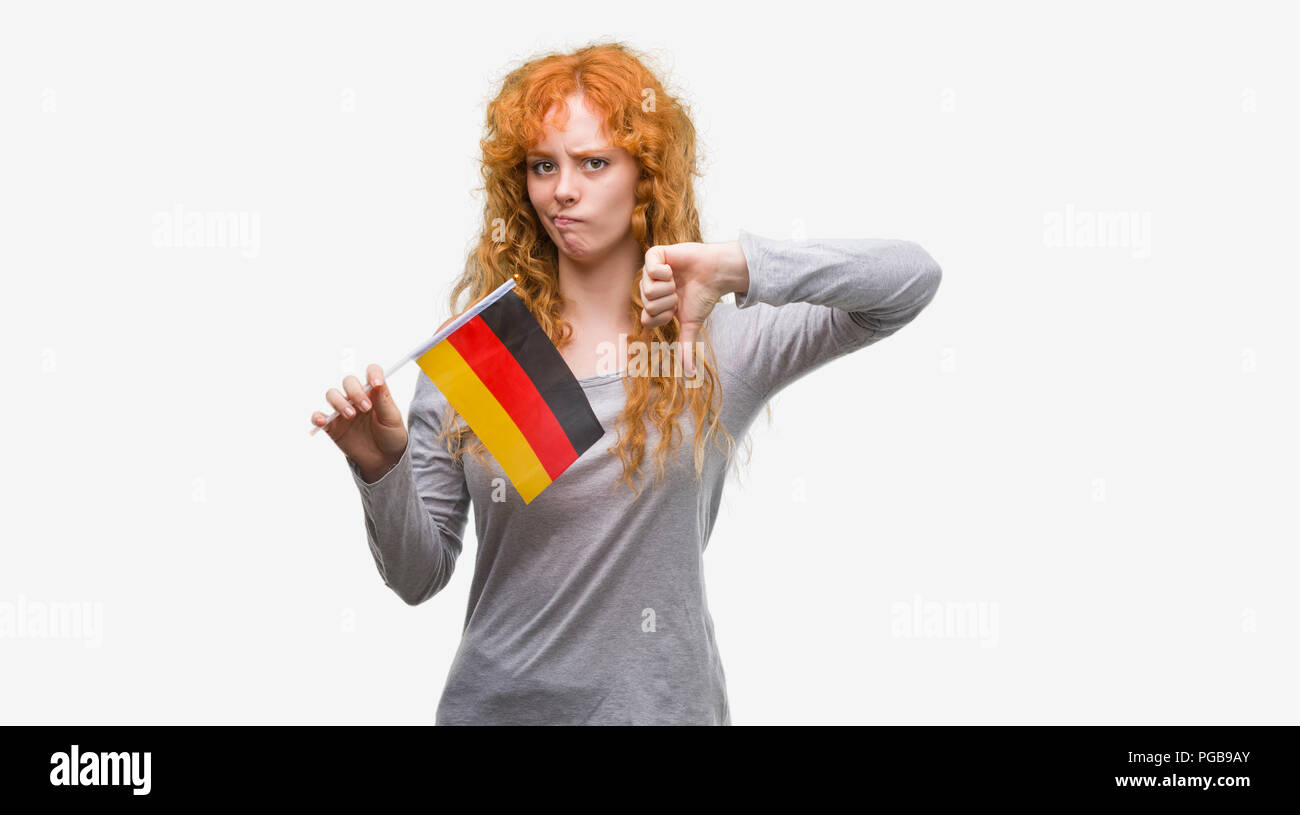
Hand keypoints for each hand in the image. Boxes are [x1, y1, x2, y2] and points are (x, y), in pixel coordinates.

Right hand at [312, 363, 408, 481]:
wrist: (385, 459)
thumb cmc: (391, 435)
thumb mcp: (392, 418)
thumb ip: (383, 400)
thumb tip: (377, 382)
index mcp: (374, 392)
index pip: (371, 372)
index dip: (372, 374)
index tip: (376, 384)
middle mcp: (357, 397)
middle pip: (348, 381)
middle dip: (355, 391)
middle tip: (365, 408)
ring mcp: (343, 410)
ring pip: (332, 395)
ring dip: (339, 402)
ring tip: (351, 415)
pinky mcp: (333, 426)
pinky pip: (319, 417)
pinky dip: (317, 417)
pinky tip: (322, 421)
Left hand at [639, 240, 748, 376]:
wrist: (716, 274)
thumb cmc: (703, 296)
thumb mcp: (691, 324)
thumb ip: (687, 347)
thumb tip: (690, 374)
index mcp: (655, 304)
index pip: (646, 319)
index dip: (663, 316)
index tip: (676, 309)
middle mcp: (650, 288)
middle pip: (647, 304)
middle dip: (668, 301)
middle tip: (678, 292)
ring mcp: (651, 271)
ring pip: (647, 289)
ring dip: (668, 287)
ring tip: (677, 280)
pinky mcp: (656, 254)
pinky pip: (650, 268)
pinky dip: (665, 272)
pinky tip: (673, 269)